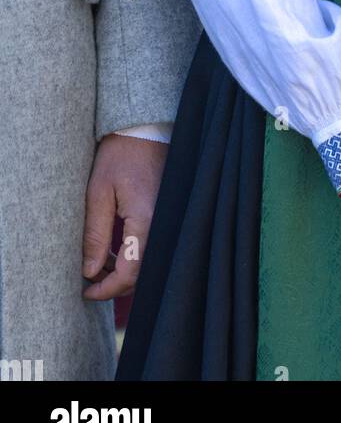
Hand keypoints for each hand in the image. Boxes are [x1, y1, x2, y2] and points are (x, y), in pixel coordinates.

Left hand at [81, 134, 168, 300]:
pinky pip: (155, 246)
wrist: (146, 130)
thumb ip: (96, 235)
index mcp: (146, 220)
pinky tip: (117, 250)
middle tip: (90, 279)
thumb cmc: (121, 155)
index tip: (86, 292)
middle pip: (143, 274)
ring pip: (150, 263)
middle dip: (115, 284)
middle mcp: (164, 225)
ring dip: (125, 271)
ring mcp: (170, 220)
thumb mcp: (99, 192)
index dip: (107, 289)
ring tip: (99, 264)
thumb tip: (90, 271)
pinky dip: (136, 256)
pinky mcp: (171, 215)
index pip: (129, 273)